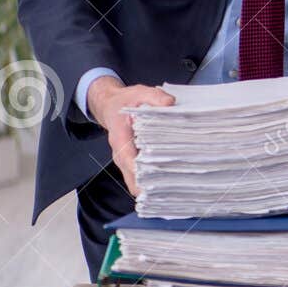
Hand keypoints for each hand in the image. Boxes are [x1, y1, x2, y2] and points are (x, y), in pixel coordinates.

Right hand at [86, 77, 173, 195]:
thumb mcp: (140, 93)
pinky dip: (154, 182)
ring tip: (176, 193)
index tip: (156, 185)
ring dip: (154, 187)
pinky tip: (171, 186)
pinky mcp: (134, 161)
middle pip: (134, 179)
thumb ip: (154, 97)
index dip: (142, 174)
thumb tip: (169, 104)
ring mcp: (127, 160)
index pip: (129, 161)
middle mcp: (122, 154)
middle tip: (174, 192)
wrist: (112, 105)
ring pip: (138, 182)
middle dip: (152, 187)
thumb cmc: (126, 101)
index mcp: (120, 139)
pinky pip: (142, 177)